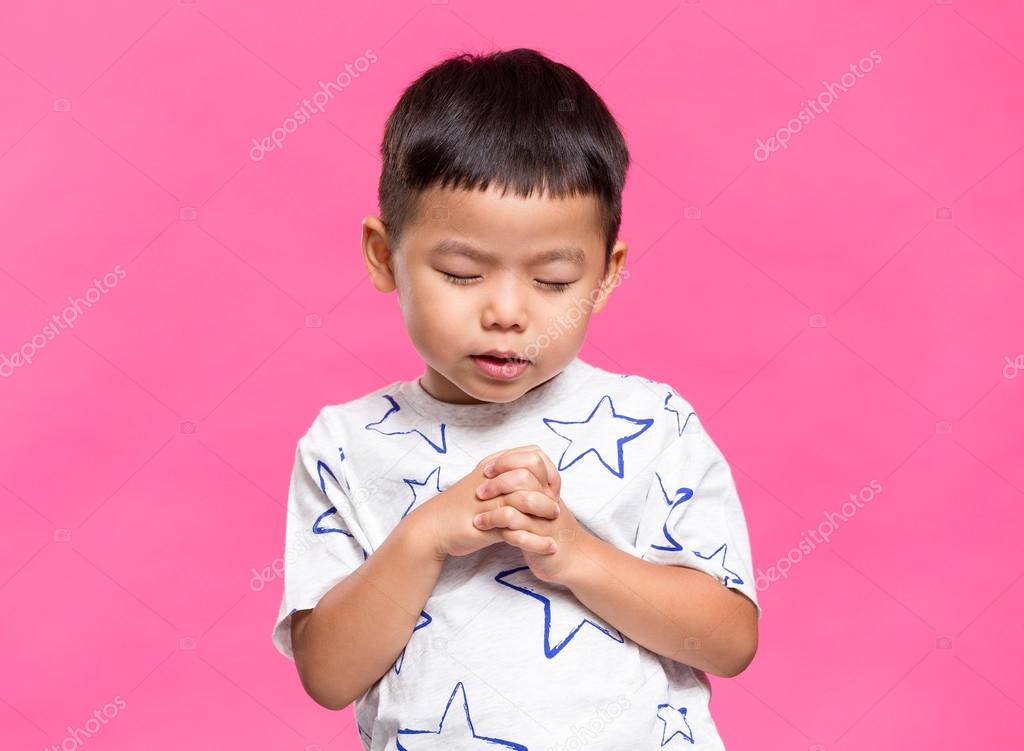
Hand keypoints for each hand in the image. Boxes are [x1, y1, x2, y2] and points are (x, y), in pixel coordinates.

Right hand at [408, 448, 560, 561]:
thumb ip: (504, 475)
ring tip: (555, 523)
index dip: (548, 469)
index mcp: (494, 466)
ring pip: (527, 501)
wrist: (432, 527)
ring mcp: (490, 503)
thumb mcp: (482, 482)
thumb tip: (532, 475)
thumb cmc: (459, 506)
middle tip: (555, 507)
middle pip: (531, 476)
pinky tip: (550, 547)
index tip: (552, 486)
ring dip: (545, 512)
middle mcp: (494, 480)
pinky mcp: (488, 527)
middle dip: (548, 492)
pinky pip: (518, 532)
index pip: (532, 455)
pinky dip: (537, 541)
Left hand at [473, 445, 591, 583]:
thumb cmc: (552, 530)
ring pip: (517, 502)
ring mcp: (543, 519)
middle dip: (497, 482)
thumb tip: (508, 468)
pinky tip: (482, 526)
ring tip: (478, 513)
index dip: (507, 461)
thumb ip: (531, 486)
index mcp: (548, 488)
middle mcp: (547, 499)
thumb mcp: (544, 504)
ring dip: (492, 506)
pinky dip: (496, 525)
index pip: (531, 459)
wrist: (573, 558)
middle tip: (480, 491)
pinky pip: (515, 529)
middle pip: (523, 477)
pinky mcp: (539, 540)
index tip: (488, 469)